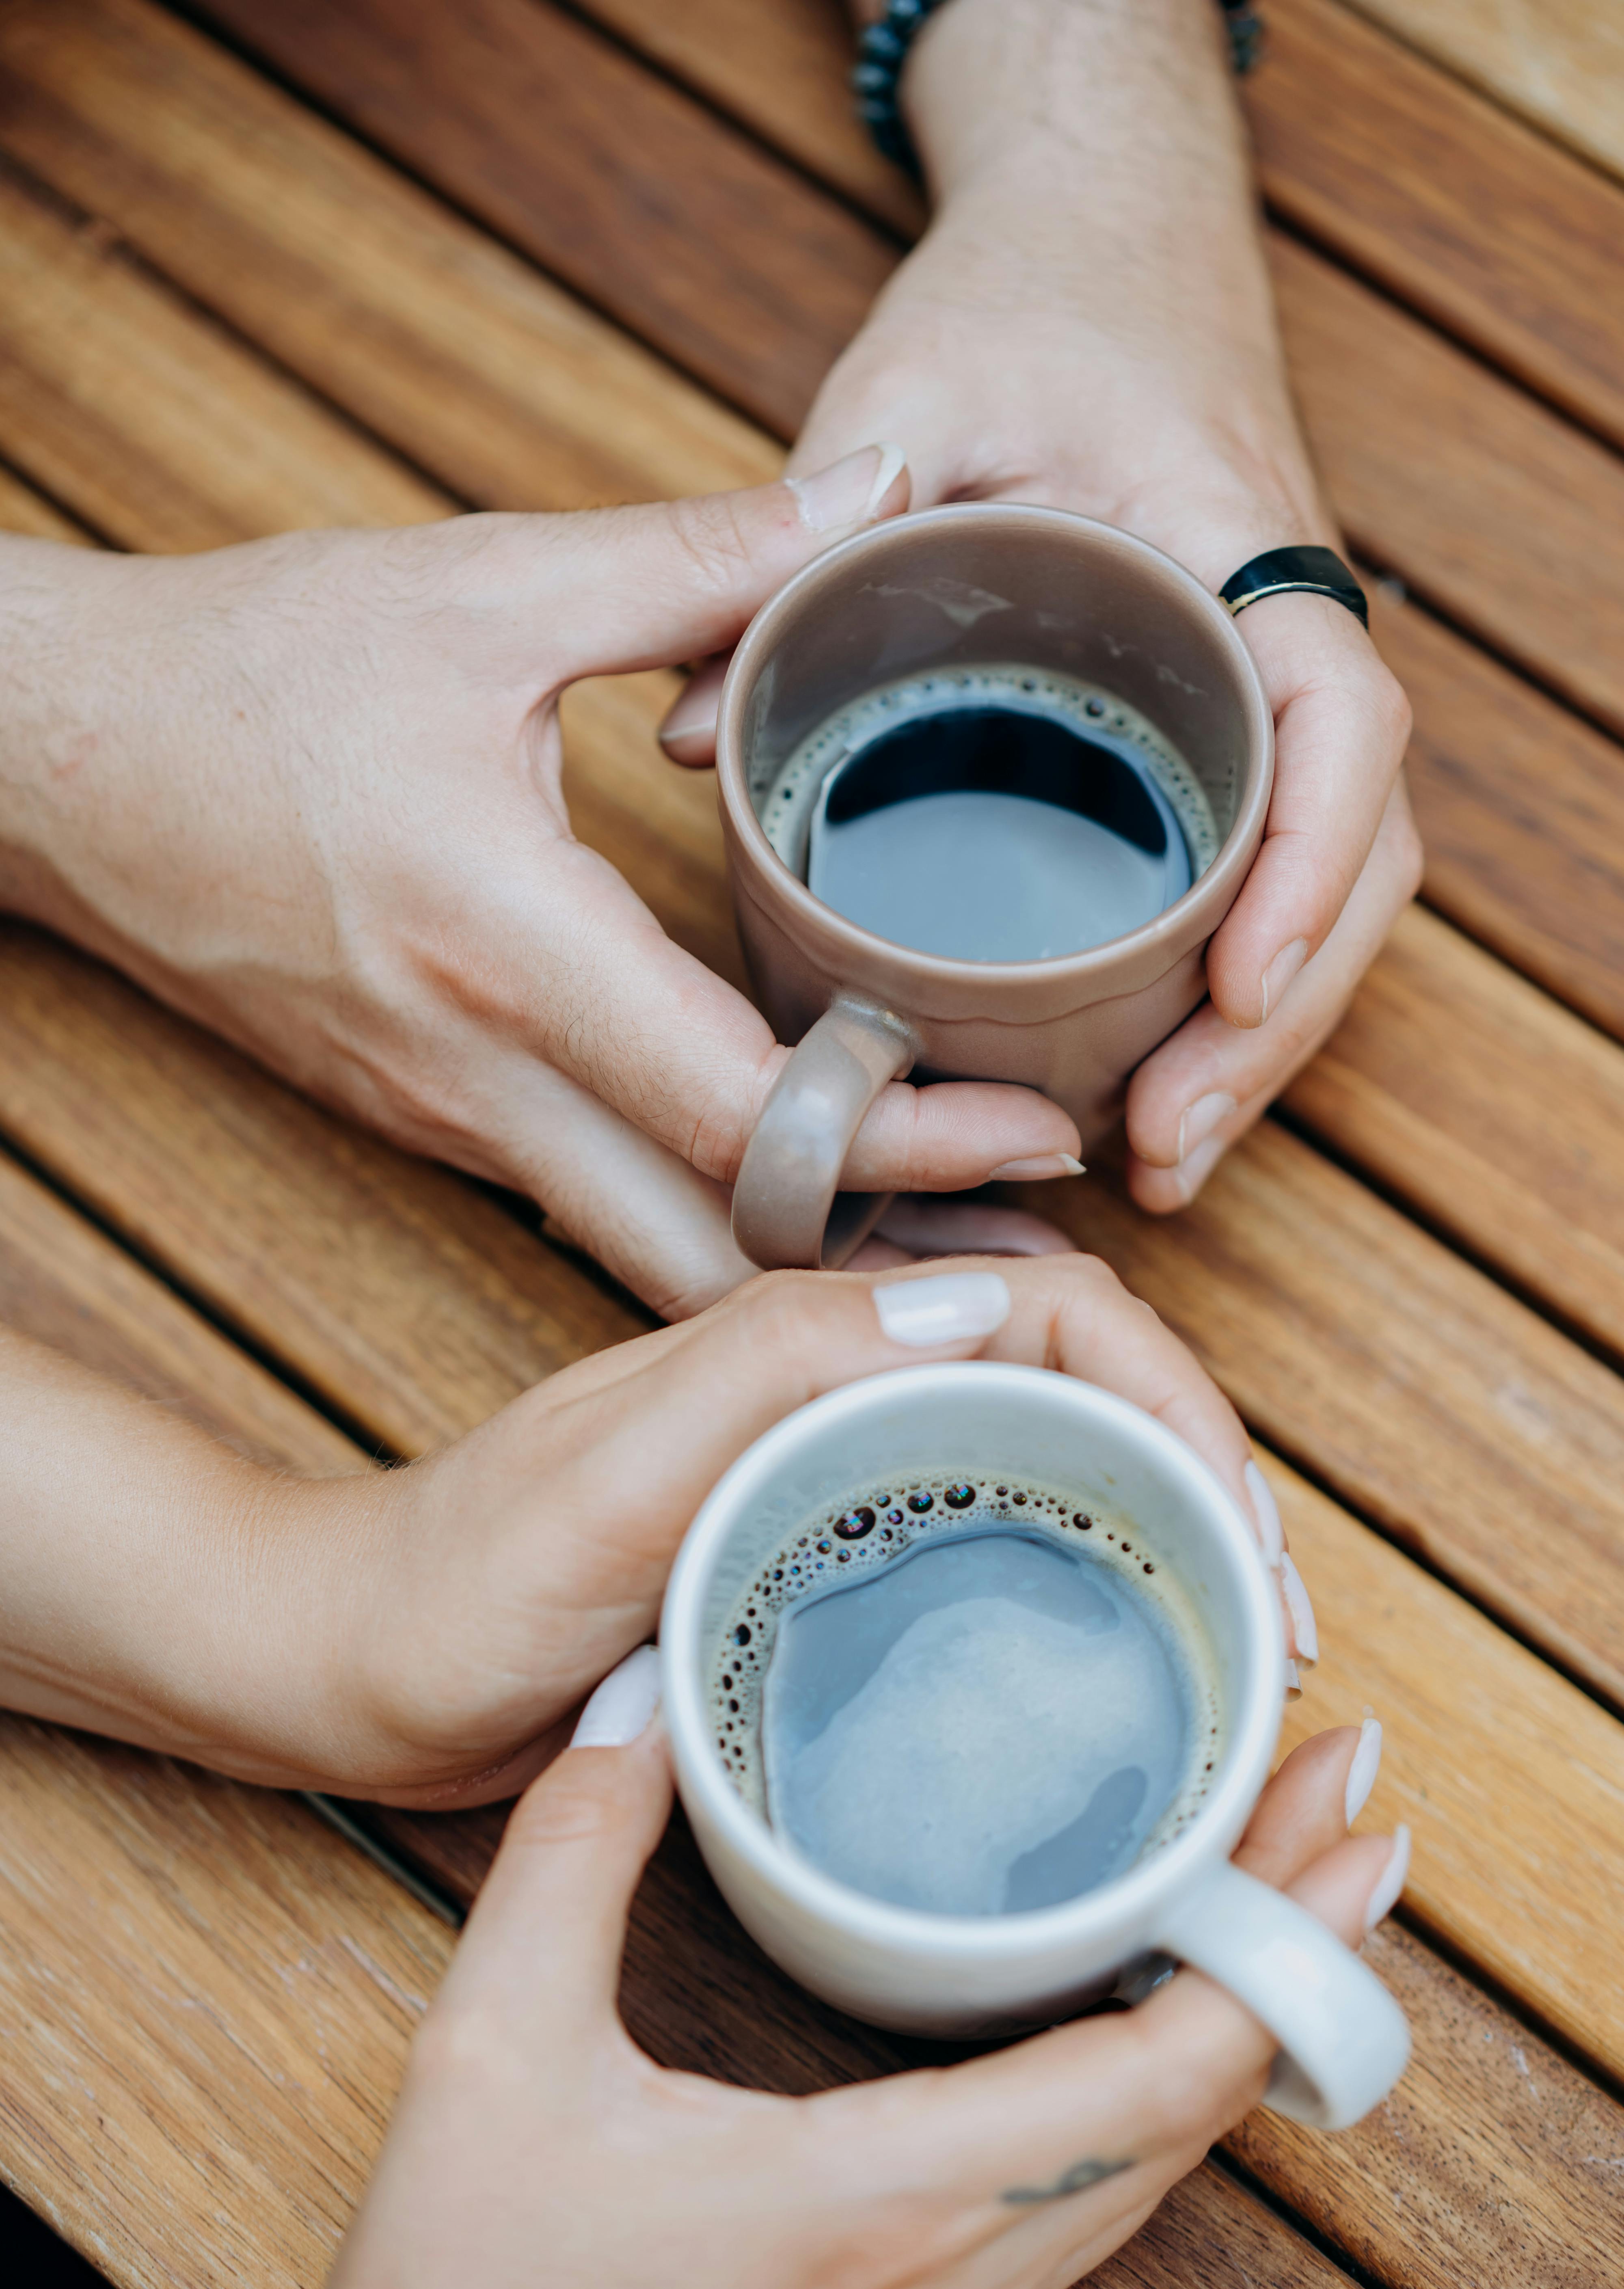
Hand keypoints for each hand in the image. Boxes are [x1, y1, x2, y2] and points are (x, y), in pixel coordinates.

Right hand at [0, 454, 1081, 1322]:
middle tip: (1028, 1245)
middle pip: (710, 1246)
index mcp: (509, 945)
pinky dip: (706, 1217)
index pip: (747, 1111)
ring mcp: (443, 1117)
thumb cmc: (251, 670)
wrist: (56, 758)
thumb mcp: (478, 590)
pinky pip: (589, 1203)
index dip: (912, 1144)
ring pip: (648, 1252)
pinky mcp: (422, 1118)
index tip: (1042, 1133)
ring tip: (948, 1234)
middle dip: (878, 1266)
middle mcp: (478, 1073)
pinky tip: (799, 1184)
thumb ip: (697, 554)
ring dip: (798, 1260)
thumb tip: (875, 493)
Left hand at [0, 1254, 1313, 1803]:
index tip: (1237, 1528)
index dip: (1176, 1401)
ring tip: (1232, 1653)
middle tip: (1271, 1622)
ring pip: (1049, 1465)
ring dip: (1161, 1535)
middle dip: (1205, 1475)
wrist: (355, 1669)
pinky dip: (1078, 1589)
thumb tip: (984, 1307)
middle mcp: (838, 1390)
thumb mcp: (604, 1474)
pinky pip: (985, 1543)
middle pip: (1080, 1388)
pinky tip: (1114, 1671)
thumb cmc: (459, 1577)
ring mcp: (832, 1475)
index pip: (1057, 1314)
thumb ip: (767, 1366)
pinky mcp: (816, 1557)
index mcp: (809, 1341)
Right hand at [278, 1700, 1403, 2288]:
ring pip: (1151, 2167)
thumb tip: (642, 1700)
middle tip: (1332, 1798)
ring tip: (1265, 1881)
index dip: (1276, 1939)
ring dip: (1227, 2018)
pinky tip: (1140, 2008)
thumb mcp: (492, 2059)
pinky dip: (1153, 2089)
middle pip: (1196, 2108)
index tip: (1341, 1813)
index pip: (1159, 2073)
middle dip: (1287, 1943)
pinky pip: (1089, 2205)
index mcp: (883, 2205)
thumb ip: (573, 1858)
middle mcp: (955, 2285)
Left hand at [668, 0, 1420, 1210]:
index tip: (1233, 989)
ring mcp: (1253, 691)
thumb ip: (811, 539)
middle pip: (1345, 852)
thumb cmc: (1023, 302)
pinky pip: (1249, 871)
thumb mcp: (913, 393)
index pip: (1337, 721)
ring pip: (1311, 889)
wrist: (1102, 240)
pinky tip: (1139, 1082)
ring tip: (1156, 1160)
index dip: (1303, 866)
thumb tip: (685, 738)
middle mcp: (1275, 636)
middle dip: (1272, 1020)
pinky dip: (1213, 989)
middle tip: (1162, 1147)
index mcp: (1238, 547)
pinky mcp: (1211, 725)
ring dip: (1248, 1039)